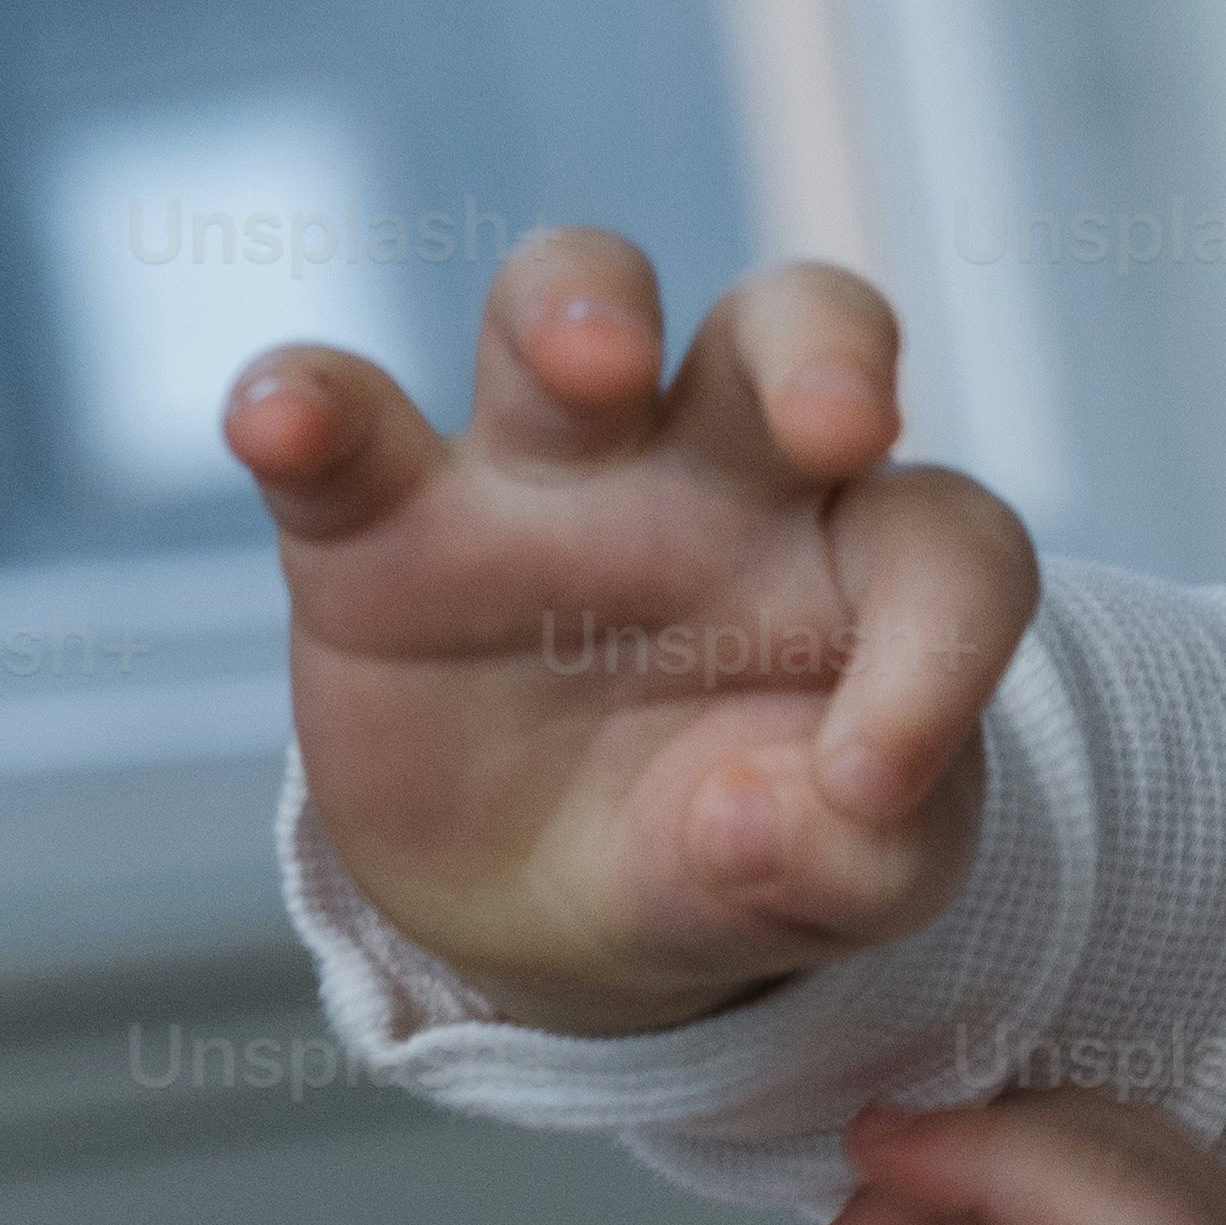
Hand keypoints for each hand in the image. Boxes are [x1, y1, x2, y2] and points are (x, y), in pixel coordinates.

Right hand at [229, 231, 1038, 1039]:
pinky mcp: (382, 529)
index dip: (944, 645)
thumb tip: (794, 808)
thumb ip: (859, 863)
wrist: (569, 918)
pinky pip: (343, 429)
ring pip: (563, 307)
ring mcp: (544, 484)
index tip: (877, 788)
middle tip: (837, 419)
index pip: (945, 539)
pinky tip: (280, 419)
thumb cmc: (749, 857)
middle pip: (780, 329)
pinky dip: (305, 402)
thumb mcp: (840, 890)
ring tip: (592, 365)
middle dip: (814, 346)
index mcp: (862, 554)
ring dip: (577, 306)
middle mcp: (718, 475)